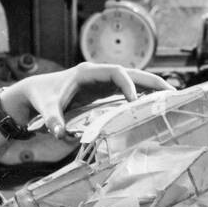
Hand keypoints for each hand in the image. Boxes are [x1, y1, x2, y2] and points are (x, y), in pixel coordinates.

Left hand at [3, 62, 172, 139]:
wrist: (35, 91)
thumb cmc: (42, 96)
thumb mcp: (46, 106)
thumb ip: (53, 119)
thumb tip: (60, 134)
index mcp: (88, 72)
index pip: (115, 72)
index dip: (127, 84)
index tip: (135, 100)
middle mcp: (99, 74)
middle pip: (132, 73)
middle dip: (152, 82)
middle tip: (173, 93)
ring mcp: (103, 82)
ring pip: (133, 81)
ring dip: (151, 88)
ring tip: (172, 99)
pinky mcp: (104, 91)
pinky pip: (128, 91)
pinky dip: (142, 97)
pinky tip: (155, 106)